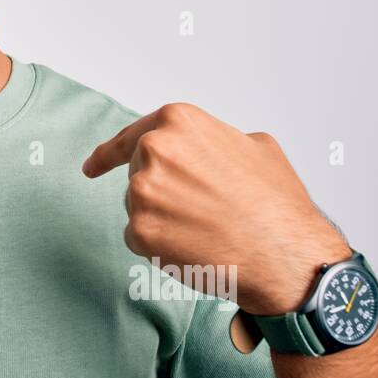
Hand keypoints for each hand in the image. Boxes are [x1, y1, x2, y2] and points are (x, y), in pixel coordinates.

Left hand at [81, 103, 349, 315]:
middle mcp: (153, 150)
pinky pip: (140, 238)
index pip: (129, 136)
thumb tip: (201, 148)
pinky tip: (195, 246)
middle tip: (201, 211)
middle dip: (163, 194)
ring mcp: (142, 191)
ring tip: (208, 227)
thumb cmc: (276, 203)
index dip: (107, 155)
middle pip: (139, 176)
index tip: (91, 167)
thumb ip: (214, 139)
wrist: (286, 255)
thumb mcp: (254, 145)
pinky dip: (162, 246)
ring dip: (164, 220)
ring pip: (139, 208)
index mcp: (178, 121)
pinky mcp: (138, 230)